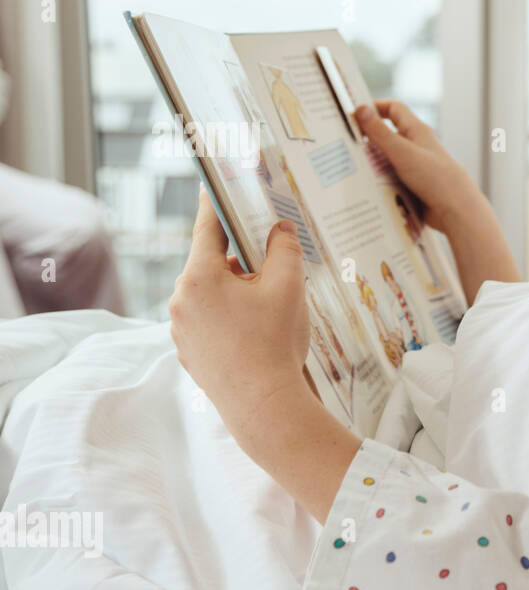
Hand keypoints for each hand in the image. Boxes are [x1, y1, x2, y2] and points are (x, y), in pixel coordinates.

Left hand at [169, 189, 311, 444]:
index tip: (215, 184)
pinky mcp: (189, 353)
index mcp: (199, 277)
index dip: (217, 204)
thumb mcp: (288, 287)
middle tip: (270, 263)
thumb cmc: (274, 343)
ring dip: (235, 291)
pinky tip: (257, 332)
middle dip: (239, 261)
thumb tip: (280, 230)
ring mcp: (181, 330)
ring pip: (209, 295)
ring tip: (269, 306)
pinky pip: (208, 322)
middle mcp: (180, 301)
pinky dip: (228, 318)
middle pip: (209, 264)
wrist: (264, 406)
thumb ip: (283, 249)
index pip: (207, 228)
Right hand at [352, 98, 521, 304]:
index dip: (375, 107)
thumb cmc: (436, 177)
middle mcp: (416, 147)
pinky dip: (379, 183)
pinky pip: (391, 181)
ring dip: (371, 165)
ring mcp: (415, 168)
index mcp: (417, 132)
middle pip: (387, 137)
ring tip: (348, 169)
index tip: (353, 114)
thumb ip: (380, 132)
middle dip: (367, 140)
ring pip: (387, 161)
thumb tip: (361, 109)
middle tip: (343, 145)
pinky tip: (365, 189)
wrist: (457, 211)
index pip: (394, 109)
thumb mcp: (402, 152)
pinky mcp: (414, 187)